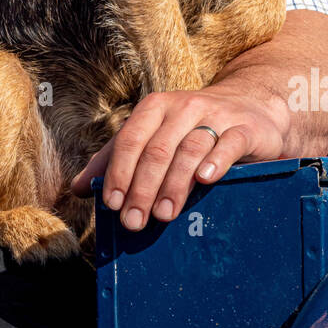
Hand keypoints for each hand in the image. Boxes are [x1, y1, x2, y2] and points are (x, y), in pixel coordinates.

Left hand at [70, 85, 288, 229]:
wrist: (250, 104)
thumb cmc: (191, 127)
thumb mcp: (153, 137)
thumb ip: (116, 160)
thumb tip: (78, 189)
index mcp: (155, 107)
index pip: (130, 139)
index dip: (119, 172)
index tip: (112, 205)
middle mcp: (183, 107)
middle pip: (157, 150)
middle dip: (142, 188)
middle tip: (134, 222)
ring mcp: (216, 115)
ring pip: (190, 149)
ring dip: (174, 184)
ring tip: (164, 215)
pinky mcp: (244, 128)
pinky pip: (228, 143)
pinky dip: (216, 161)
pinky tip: (205, 180)